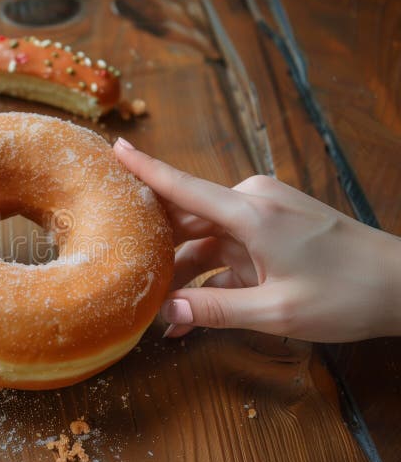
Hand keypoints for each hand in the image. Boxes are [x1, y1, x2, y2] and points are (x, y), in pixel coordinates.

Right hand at [113, 137, 400, 341]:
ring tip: (159, 312)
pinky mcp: (274, 225)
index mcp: (251, 213)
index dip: (145, 168)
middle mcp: (253, 202)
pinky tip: (194, 309)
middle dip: (158, 248)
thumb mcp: (278, 311)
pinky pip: (230, 248)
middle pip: (187, 218)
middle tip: (124, 273)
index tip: (114, 148)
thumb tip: (167, 313)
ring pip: (206, 238)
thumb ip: (217, 311)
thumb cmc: (348, 294)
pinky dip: (213, 275)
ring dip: (186, 272)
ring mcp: (265, 212)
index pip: (183, 186)